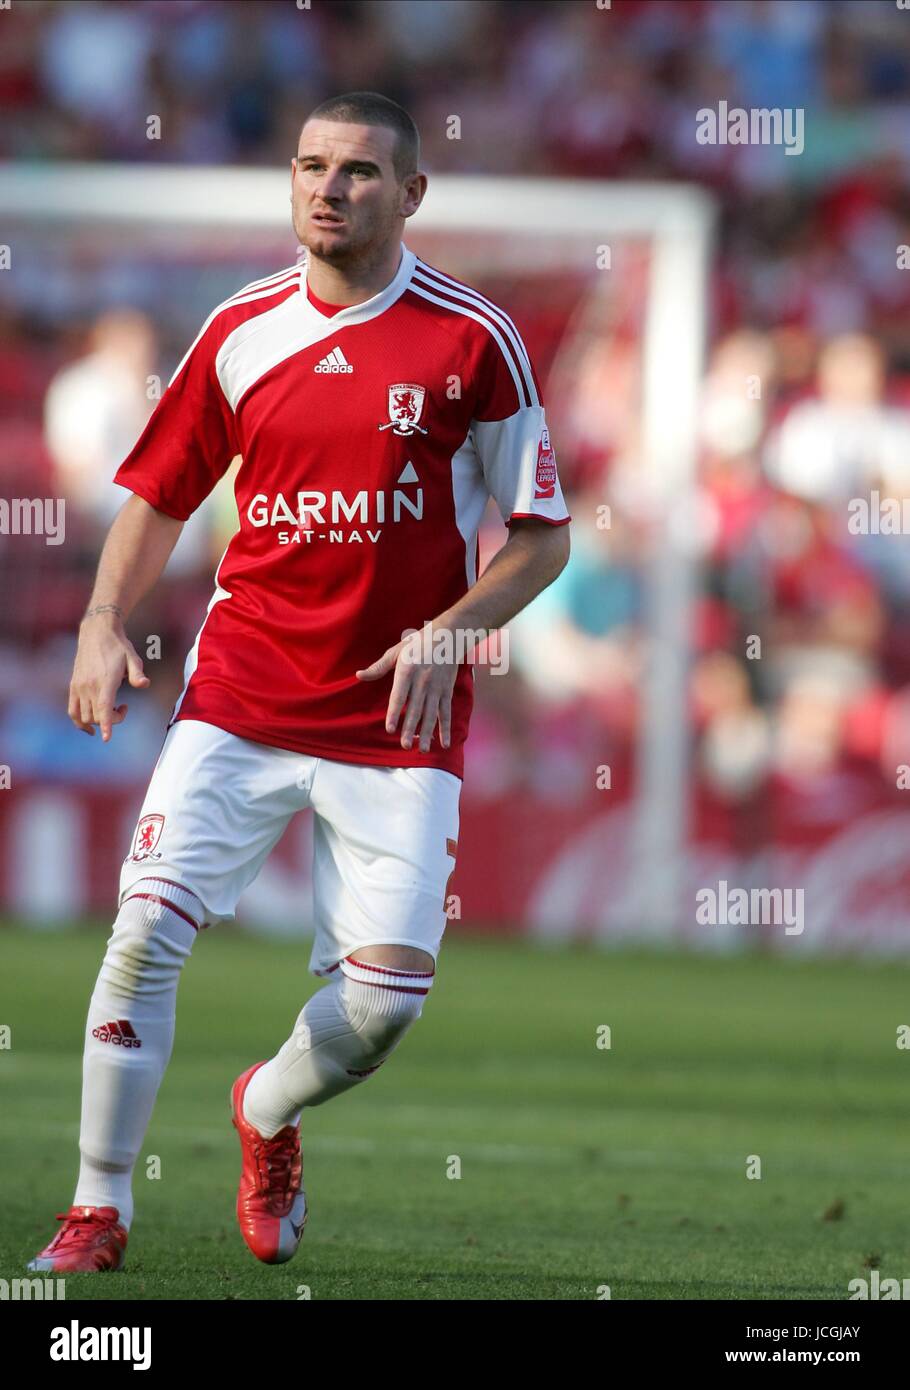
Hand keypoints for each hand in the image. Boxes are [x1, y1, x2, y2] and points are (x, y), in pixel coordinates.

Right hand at [68, 611, 150, 740]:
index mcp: (105, 680)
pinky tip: (89, 726)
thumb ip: (138, 673)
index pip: (104, 707)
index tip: (106, 738)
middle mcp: (89, 685)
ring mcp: (79, 686)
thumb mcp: (132, 657)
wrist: (96, 632)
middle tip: (123, 709)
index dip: (106, 724)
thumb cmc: (118, 646)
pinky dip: (78, 721)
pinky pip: (72, 710)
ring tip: (110, 711)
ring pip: (84, 716)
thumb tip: (144, 684)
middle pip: (96, 716)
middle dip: (111, 721)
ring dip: (97, 721)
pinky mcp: (73, 685)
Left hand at [356, 624, 456, 752]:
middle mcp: (422, 682)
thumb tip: (359, 675)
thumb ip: (378, 667)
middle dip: (411, 729)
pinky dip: (446, 728)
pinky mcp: (446, 691)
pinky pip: (446, 712)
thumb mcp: (396, 651)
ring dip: (428, 733)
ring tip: (423, 749)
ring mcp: (436, 688)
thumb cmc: (418, 643)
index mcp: (407, 672)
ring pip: (431, 714)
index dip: (394, 713)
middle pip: (415, 709)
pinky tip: (444, 743)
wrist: (448, 636)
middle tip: (405, 746)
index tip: (389, 729)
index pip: (399, 696)